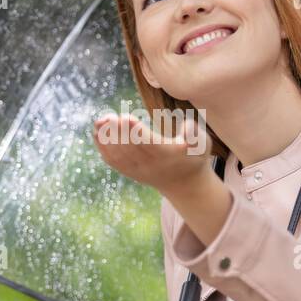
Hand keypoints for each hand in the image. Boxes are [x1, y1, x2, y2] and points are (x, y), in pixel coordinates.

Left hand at [91, 111, 213, 195]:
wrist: (184, 183)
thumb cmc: (194, 156)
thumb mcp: (203, 144)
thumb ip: (196, 133)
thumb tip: (186, 127)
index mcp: (167, 155)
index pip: (148, 143)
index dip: (136, 131)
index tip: (126, 117)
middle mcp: (150, 165)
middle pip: (130, 148)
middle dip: (118, 132)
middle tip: (108, 116)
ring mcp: (138, 170)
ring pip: (119, 155)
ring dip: (107, 139)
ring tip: (99, 121)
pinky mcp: (129, 172)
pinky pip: (113, 161)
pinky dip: (103, 147)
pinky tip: (97, 132)